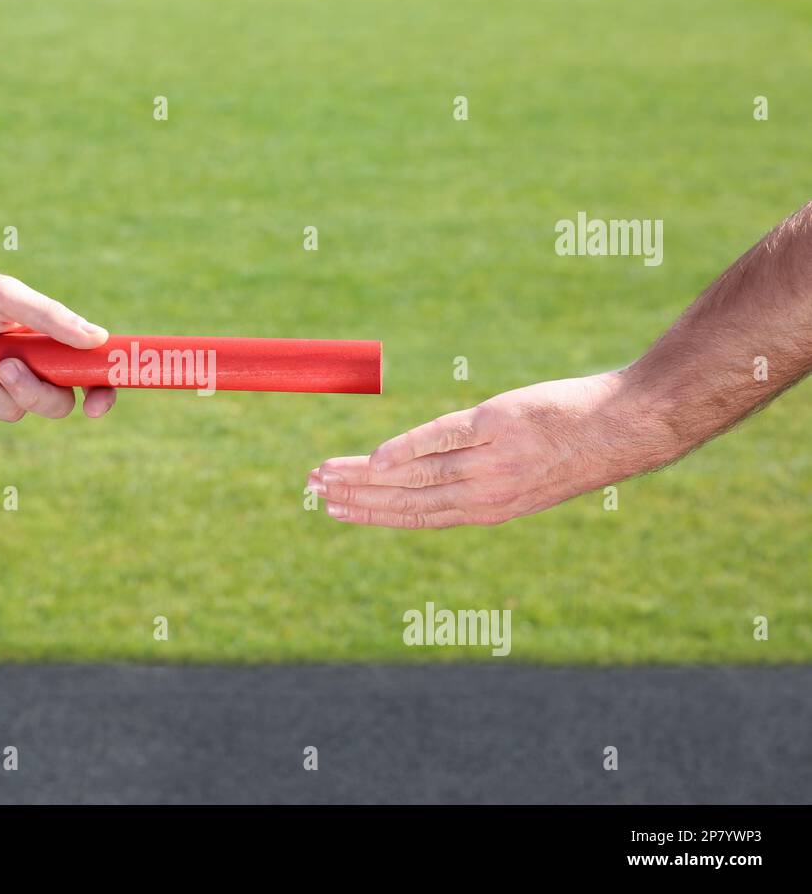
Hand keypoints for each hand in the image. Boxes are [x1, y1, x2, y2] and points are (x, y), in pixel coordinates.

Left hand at [0, 233, 115, 420]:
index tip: (96, 406)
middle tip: (6, 366)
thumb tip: (98, 339)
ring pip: (9, 411)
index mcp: (44, 339)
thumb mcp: (4, 297)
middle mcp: (26, 365)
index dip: (100, 392)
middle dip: (30, 390)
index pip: (86, 372)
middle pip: (54, 404)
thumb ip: (51, 318)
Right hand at [308, 372, 651, 527]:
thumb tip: (435, 472)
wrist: (625, 427)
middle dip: (356, 496)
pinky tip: (375, 457)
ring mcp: (490, 461)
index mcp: (490, 508)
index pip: (418, 516)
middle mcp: (485, 493)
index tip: (336, 509)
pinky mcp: (497, 424)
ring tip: (325, 471)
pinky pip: (442, 439)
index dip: (373, 515)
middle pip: (406, 499)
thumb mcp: (528, 474)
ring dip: (364, 475)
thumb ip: (480, 475)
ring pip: (414, 475)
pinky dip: (406, 450)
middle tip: (314, 490)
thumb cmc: (575, 445)